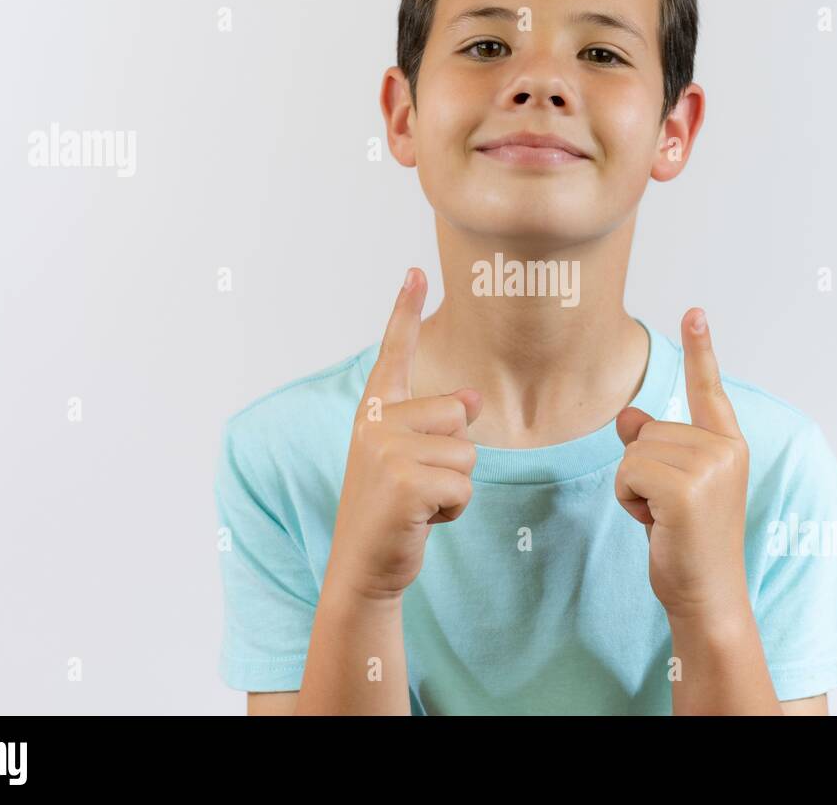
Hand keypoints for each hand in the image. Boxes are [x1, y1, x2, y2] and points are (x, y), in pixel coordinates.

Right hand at [325, 268, 480, 602]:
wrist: (362, 566)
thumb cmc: (392, 511)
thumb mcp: (413, 461)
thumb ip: (438, 427)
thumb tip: (474, 400)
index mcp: (375, 411)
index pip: (393, 352)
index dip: (404, 309)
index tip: (416, 270)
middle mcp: (375, 423)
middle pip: (459, 415)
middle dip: (454, 457)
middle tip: (418, 486)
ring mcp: (386, 451)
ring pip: (468, 454)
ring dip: (455, 488)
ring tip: (419, 504)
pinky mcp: (404, 483)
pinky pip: (465, 486)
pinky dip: (455, 511)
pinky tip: (423, 520)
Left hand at [614, 309, 750, 622]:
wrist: (705, 595)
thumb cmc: (686, 540)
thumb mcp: (669, 486)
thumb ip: (653, 447)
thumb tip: (627, 416)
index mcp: (728, 444)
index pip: (707, 389)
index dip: (700, 349)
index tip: (694, 311)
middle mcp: (725, 449)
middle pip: (647, 431)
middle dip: (642, 471)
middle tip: (669, 510)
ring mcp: (709, 467)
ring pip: (634, 452)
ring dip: (634, 489)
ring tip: (665, 518)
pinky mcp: (686, 489)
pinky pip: (628, 473)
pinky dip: (630, 501)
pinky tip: (657, 524)